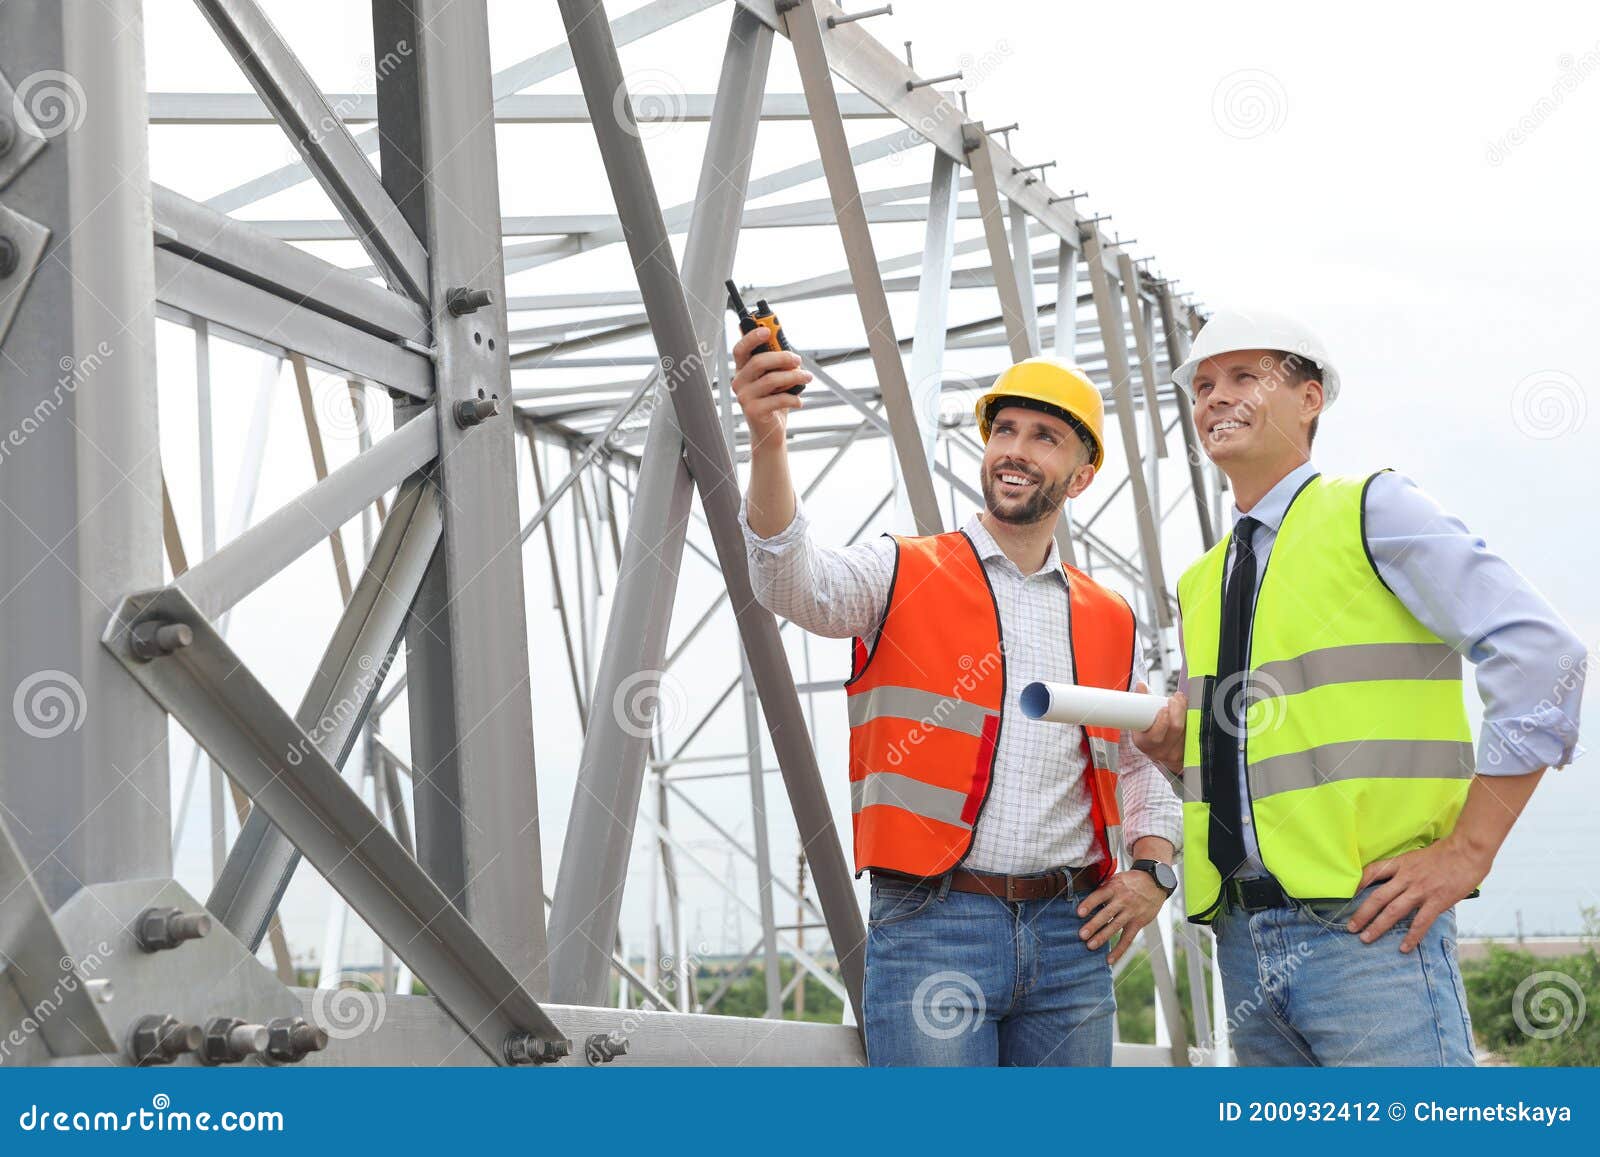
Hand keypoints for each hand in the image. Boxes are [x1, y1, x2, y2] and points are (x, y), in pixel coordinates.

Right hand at [731, 326, 809, 440]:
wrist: (770, 432)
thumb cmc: (773, 402)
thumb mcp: (775, 379)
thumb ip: (777, 364)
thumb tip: (788, 348)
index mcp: (742, 370)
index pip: (740, 349)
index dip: (751, 337)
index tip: (767, 330)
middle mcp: (739, 382)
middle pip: (759, 362)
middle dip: (783, 358)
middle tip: (798, 360)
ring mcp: (744, 397)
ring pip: (772, 380)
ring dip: (794, 376)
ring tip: (807, 378)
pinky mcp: (753, 411)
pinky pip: (778, 399)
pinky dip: (793, 398)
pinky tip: (799, 401)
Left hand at [1077, 868, 1167, 964]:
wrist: (1155, 882)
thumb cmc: (1130, 881)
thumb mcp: (1116, 879)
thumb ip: (1103, 889)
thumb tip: (1084, 900)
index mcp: (1114, 887)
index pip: (1100, 896)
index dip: (1089, 904)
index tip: (1079, 913)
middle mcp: (1122, 900)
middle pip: (1106, 913)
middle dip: (1094, 925)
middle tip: (1082, 935)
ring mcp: (1131, 912)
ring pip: (1115, 926)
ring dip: (1102, 937)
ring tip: (1090, 946)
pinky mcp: (1138, 923)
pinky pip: (1127, 938)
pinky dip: (1119, 950)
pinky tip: (1110, 959)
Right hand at [1131, 680, 1185, 775]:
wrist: (1160, 751)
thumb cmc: (1149, 734)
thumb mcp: (1140, 721)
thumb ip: (1140, 703)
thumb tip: (1141, 685)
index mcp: (1143, 743)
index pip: (1154, 736)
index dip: (1161, 722)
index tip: (1164, 708)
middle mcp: (1159, 751)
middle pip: (1175, 729)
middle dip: (1177, 710)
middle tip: (1174, 698)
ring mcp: (1175, 752)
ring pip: (1186, 729)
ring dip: (1185, 711)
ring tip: (1180, 700)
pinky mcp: (1187, 751)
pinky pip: (1193, 732)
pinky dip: (1191, 718)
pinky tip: (1188, 710)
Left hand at [1346, 837, 1492, 952]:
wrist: (1468, 850)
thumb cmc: (1447, 851)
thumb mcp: (1419, 855)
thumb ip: (1408, 868)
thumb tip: (1401, 881)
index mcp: (1401, 863)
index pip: (1372, 872)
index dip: (1358, 884)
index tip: (1349, 896)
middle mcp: (1406, 877)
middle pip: (1377, 897)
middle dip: (1362, 914)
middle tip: (1350, 927)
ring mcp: (1420, 890)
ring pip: (1393, 911)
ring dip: (1377, 926)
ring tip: (1366, 938)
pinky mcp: (1436, 901)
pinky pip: (1420, 922)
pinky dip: (1411, 937)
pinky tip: (1404, 948)